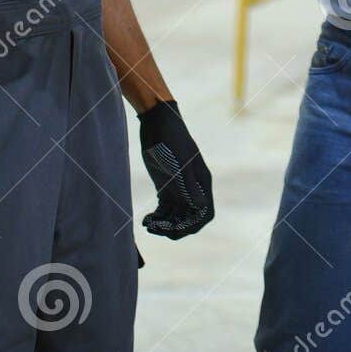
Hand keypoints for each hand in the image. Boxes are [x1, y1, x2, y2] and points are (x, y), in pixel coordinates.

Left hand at [138, 100, 213, 239]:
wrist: (157, 122)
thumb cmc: (171, 140)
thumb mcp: (179, 164)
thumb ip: (188, 186)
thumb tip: (198, 207)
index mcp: (202, 183)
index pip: (204, 214)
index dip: (192, 226)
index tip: (175, 229)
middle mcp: (192, 188)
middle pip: (188, 218)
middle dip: (174, 227)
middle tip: (156, 228)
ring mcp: (179, 188)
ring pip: (175, 216)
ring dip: (163, 224)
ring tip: (148, 224)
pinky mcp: (166, 186)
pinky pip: (164, 209)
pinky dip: (157, 217)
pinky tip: (146, 219)